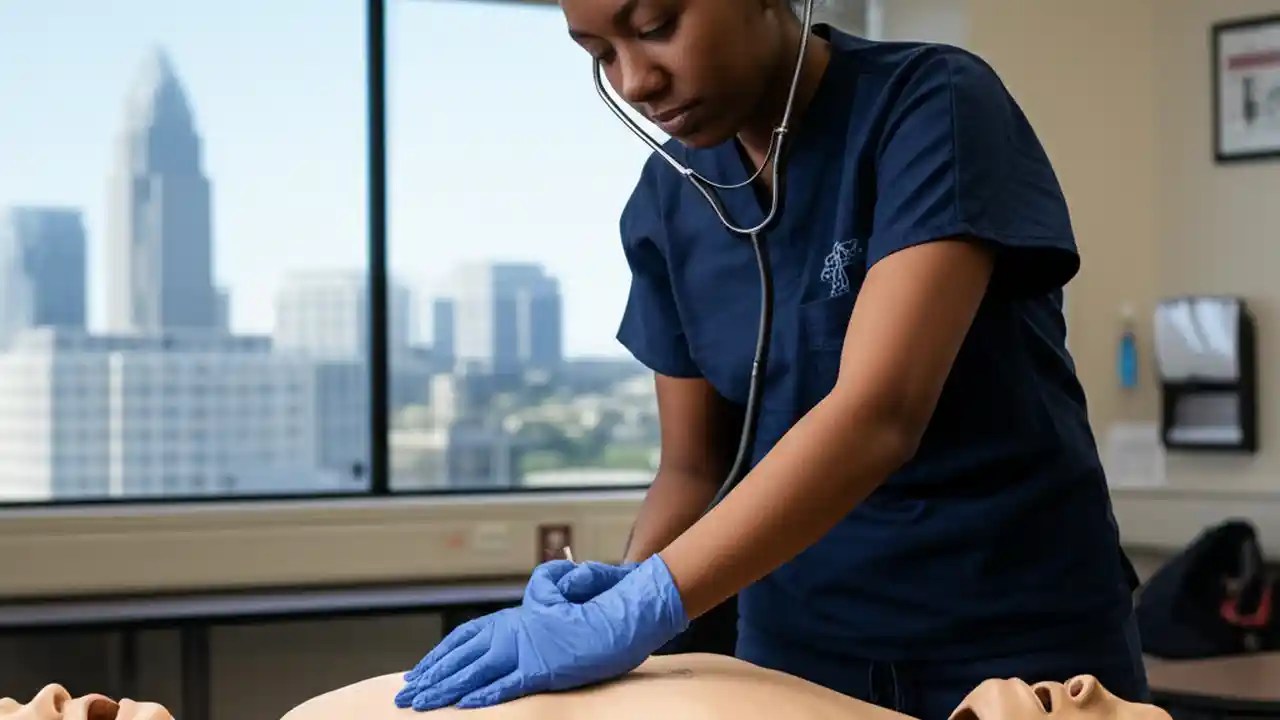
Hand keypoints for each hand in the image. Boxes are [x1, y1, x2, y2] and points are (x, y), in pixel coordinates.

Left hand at [402, 559, 637, 685]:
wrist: (628, 607)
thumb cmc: (601, 600)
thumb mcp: (566, 588)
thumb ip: (545, 588)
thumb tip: (535, 595)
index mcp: (516, 617)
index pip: (466, 637)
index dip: (440, 655)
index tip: (419, 672)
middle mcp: (515, 631)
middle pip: (463, 657)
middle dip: (431, 678)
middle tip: (404, 697)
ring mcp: (529, 650)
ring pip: (476, 673)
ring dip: (445, 690)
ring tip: (419, 705)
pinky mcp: (545, 668)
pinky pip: (507, 685)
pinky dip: (483, 694)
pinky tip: (462, 704)